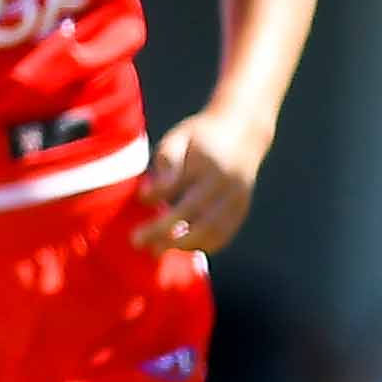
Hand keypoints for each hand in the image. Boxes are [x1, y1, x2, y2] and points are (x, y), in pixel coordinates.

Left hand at [135, 107, 268, 253]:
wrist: (243, 131)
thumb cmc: (201, 137)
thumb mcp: (179, 137)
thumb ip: (165, 160)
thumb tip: (150, 194)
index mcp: (206, 160)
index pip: (177, 183)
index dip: (157, 193)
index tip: (141, 198)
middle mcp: (224, 181)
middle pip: (193, 212)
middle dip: (163, 231)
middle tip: (138, 241)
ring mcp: (236, 197)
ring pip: (211, 230)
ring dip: (183, 244)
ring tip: (157, 249)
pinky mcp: (242, 209)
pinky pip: (223, 235)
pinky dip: (202, 246)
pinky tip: (183, 247)